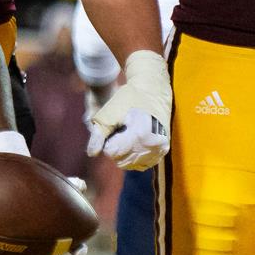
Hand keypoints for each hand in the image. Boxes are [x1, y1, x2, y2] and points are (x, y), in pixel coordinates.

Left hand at [92, 51, 171, 170]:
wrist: (153, 91)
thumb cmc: (127, 99)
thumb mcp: (108, 114)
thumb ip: (97, 136)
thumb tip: (91, 154)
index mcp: (139, 135)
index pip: (112, 153)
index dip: (108, 142)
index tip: (114, 128)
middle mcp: (152, 145)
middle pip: (121, 160)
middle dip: (116, 148)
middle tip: (121, 130)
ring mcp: (159, 149)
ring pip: (131, 164)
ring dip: (125, 153)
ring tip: (129, 134)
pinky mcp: (163, 150)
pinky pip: (143, 163)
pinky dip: (135, 156)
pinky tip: (135, 142)